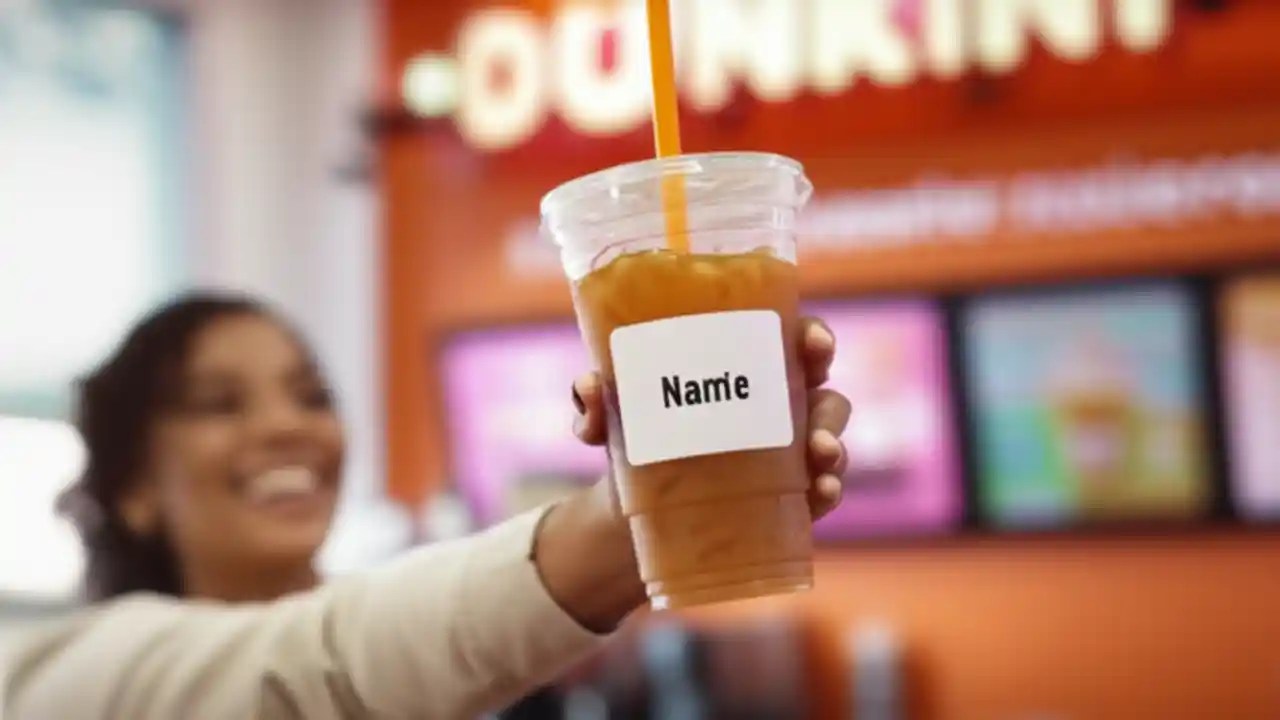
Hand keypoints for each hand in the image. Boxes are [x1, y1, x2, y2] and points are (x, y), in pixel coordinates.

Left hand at [570, 316, 851, 518]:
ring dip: (833, 443)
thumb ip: (595, 405)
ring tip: (820, 453)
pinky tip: (822, 493)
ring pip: (828, 438)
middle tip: (815, 389)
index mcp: (744, 371)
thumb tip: (588, 387)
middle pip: (822, 388)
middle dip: (826, 388)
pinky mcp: (788, 499)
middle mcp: (777, 408)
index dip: (810, 334)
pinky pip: (821, 491)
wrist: (632, 515)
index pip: (791, 340)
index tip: (809, 337)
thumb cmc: (634, 442)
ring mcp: (787, 456)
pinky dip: (828, 491)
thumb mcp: (610, 421)